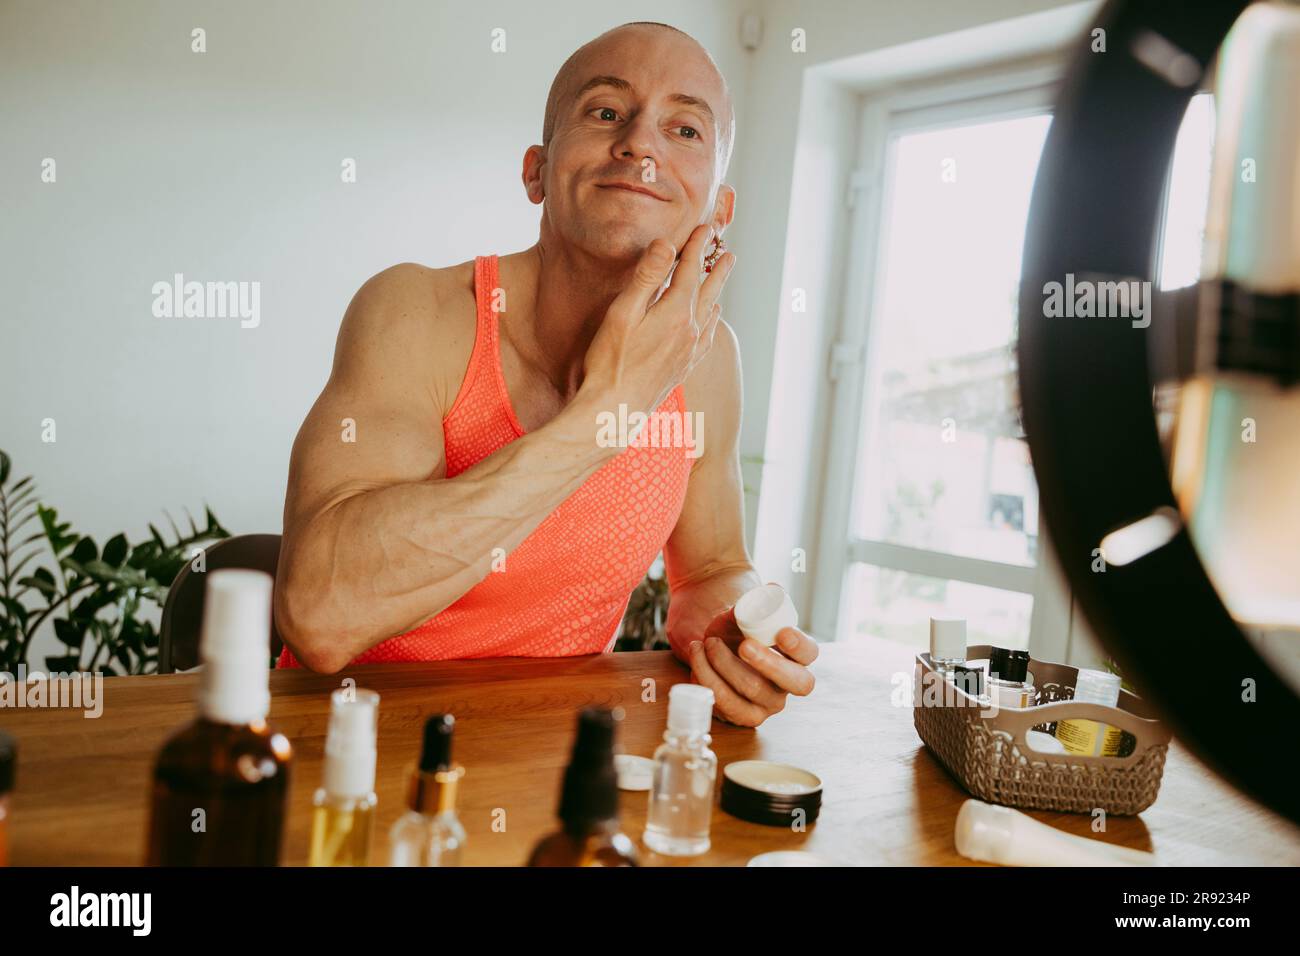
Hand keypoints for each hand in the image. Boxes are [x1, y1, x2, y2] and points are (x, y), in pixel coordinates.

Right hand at [582, 223, 735, 415]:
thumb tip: (667, 245)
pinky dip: (712, 322)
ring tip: (722, 278)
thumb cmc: (609, 363)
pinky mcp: (683, 368)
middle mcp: (690, 331)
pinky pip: (707, 338)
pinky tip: (711, 321)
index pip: (690, 270)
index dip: (696, 246)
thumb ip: (646, 278)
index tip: (703, 227)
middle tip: (728, 251)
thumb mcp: (623, 314)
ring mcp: (689, 352)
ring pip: (710, 313)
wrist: (613, 413)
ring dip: (716, 292)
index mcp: (675, 313)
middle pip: (708, 291)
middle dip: (716, 267)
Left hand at [685, 607, 817, 727]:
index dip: (799, 646)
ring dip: (725, 666)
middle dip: (769, 664)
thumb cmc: (737, 629)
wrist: (714, 644)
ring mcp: (767, 704)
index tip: (781, 632)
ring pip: (753, 692)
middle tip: (744, 645)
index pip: (810, 654)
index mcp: (798, 656)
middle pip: (796, 683)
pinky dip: (707, 678)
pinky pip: (726, 704)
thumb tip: (774, 589)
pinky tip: (697, 657)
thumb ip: (759, 601)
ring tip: (707, 643)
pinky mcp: (742, 715)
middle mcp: (788, 684)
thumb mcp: (747, 612)